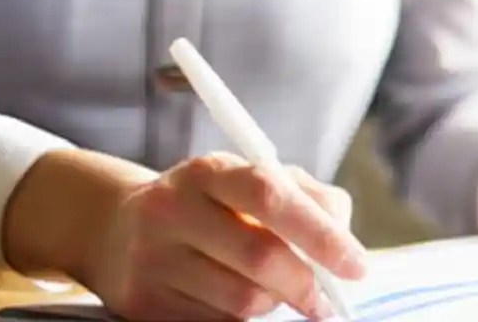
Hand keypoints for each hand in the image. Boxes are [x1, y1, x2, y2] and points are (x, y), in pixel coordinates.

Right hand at [81, 153, 366, 320]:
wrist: (121, 230)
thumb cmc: (213, 205)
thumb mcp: (255, 181)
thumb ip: (310, 199)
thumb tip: (344, 239)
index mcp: (209, 170)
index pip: (270, 194)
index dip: (320, 233)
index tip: (357, 266)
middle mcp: (173, 208)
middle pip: (260, 257)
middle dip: (306, 285)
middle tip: (327, 301)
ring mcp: (152, 258)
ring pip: (241, 300)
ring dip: (272, 303)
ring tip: (272, 289)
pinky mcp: (142, 303)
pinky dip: (240, 318)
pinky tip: (233, 297)